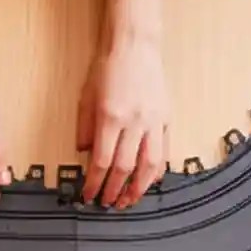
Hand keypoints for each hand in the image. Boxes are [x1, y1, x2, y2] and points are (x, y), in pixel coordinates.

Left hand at [77, 36, 169, 206]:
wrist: (135, 46)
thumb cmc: (108, 68)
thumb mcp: (86, 96)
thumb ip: (85, 127)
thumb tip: (86, 154)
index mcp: (111, 116)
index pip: (102, 161)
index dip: (95, 183)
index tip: (89, 195)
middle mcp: (134, 122)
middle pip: (125, 168)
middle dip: (115, 190)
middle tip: (108, 204)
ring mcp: (153, 121)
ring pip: (149, 165)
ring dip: (139, 187)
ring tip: (130, 200)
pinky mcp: (166, 118)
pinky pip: (164, 151)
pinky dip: (157, 171)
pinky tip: (150, 181)